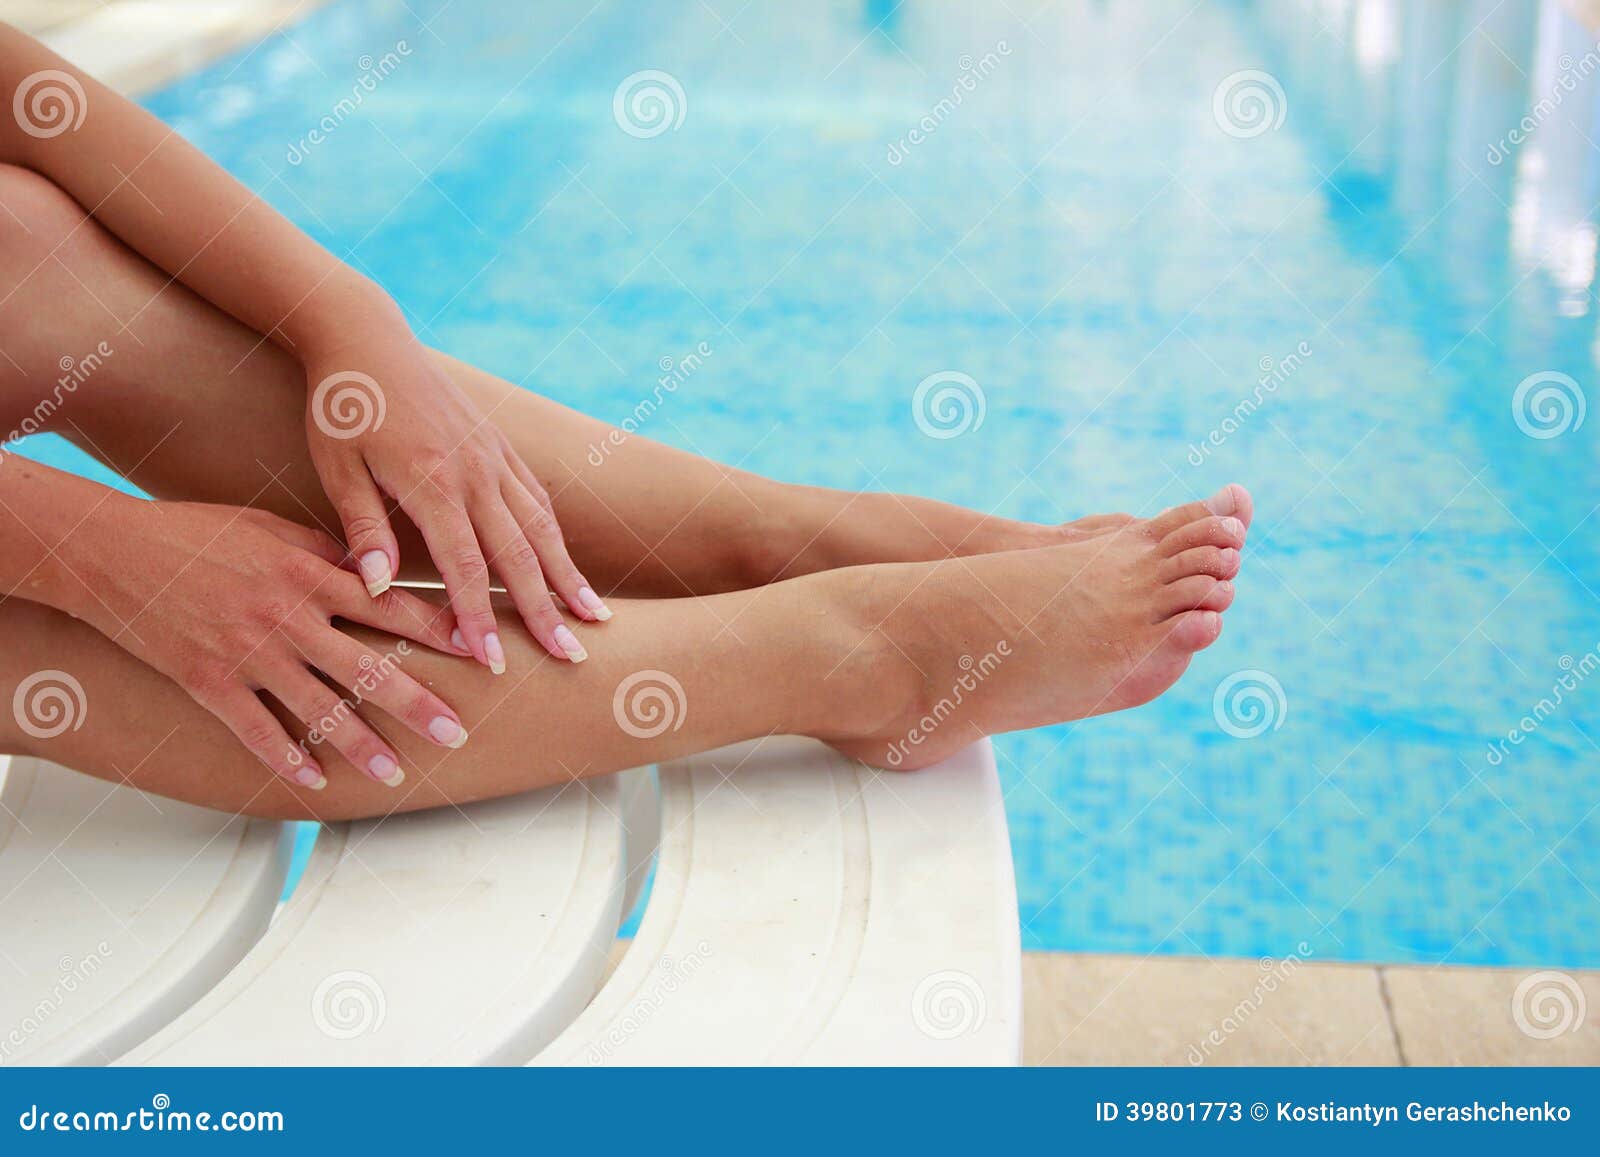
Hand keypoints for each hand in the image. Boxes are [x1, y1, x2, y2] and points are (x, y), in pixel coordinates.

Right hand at [71, 498, 472, 790]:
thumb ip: (326, 553)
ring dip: (363, 745)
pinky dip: (288, 760)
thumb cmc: (196, 532)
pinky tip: (317, 782)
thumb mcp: (271, 529)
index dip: (440, 629)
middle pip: (368, 667)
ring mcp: (248, 652)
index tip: (482, 649)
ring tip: (399, 773)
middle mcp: (288, 615)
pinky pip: (257, 730)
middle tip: (460, 732)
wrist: (108, 551)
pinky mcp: (208, 681)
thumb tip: (377, 570)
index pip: (390, 605)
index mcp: (310, 572)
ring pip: (319, 709)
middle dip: (419, 704)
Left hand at [302, 333, 607, 673]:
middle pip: (519, 554)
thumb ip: (363, 527)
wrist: (367, 337)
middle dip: (545, 611)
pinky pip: (537, 499)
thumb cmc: (343, 407)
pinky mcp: (500, 447)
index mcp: (431, 481)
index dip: (480, 617)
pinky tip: (568, 568)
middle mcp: (475, 472)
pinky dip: (556, 538)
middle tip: (570, 658)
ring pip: (541, 528)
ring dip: (568, 577)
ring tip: (594, 618)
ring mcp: (494, 458)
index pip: (463, 565)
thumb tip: (379, 586)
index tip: (495, 663)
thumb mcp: (337, 467)